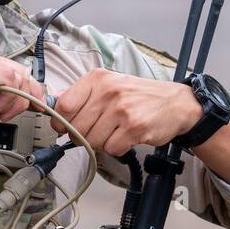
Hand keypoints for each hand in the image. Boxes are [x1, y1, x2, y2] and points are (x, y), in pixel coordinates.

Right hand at [0, 42, 46, 126]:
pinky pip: (9, 80)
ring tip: (0, 113)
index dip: (25, 90)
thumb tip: (4, 104)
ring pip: (18, 75)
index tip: (28, 107)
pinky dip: (10, 98)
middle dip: (25, 97)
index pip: (12, 70)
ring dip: (16, 100)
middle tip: (11, 114)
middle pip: (20, 70)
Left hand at [52, 69, 201, 155]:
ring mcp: (122, 110)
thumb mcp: (108, 84)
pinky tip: (126, 138)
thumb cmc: (138, 96)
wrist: (176, 103)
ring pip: (92, 141)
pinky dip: (116, 149)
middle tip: (96, 132)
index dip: (61, 122)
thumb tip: (52, 105)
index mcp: (97, 79)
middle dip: (82, 137)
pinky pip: (111, 149)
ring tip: (114, 132)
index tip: (65, 128)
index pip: (64, 106)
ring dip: (101, 143)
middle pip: (76, 127)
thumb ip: (81, 95)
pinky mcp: (135, 128)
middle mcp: (108, 92)